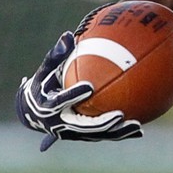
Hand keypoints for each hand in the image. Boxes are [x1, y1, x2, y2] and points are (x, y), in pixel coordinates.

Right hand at [14, 31, 142, 151]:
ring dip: (117, 132)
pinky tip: (139, 130)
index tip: (89, 87)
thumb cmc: (42, 85)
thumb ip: (56, 55)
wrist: (33, 113)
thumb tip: (68, 36)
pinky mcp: (82, 137)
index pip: (61, 102)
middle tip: (119, 115)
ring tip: (137, 126)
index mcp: (48, 107)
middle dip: (102, 123)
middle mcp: (60, 124)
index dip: (74, 95)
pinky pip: (103, 136)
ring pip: (96, 135)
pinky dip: (120, 133)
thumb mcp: (45, 70)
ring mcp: (72, 134)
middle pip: (83, 127)